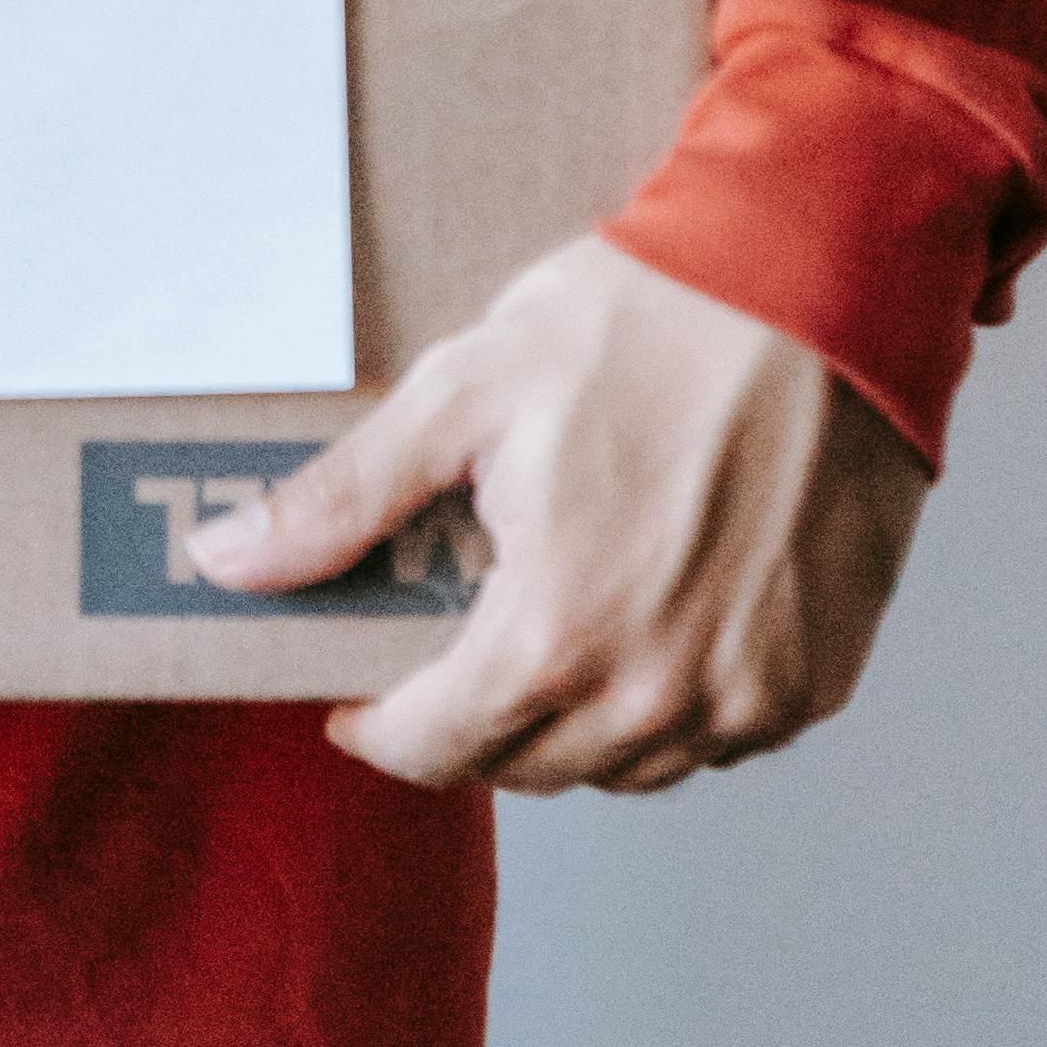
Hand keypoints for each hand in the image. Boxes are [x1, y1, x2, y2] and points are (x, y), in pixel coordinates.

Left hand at [184, 231, 929, 794]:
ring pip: (627, 763)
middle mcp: (656, 695)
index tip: (361, 691)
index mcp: (555, 634)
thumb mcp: (465, 392)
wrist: (821, 282)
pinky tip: (653, 616)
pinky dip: (673, 703)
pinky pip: (720, 735)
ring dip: (574, 719)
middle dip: (473, 719)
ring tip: (555, 619)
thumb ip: (343, 498)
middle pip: (528, 764)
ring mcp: (747, 696)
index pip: (434, 749)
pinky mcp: (814, 676)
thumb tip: (226, 562)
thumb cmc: (650, 321)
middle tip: (457, 637)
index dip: (380, 726)